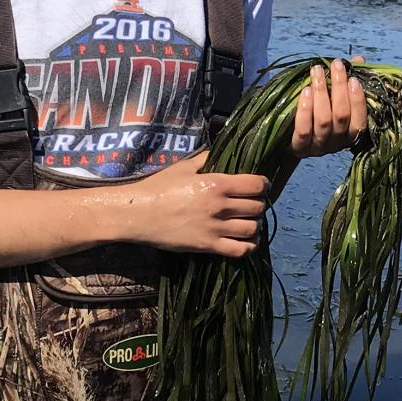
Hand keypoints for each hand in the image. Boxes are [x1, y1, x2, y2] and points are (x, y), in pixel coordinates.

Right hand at [129, 151, 269, 257]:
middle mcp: (220, 206)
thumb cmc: (159, 187)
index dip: (263, 185)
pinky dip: (248, 246)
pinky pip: (240, 250)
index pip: (256, 185)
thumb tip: (221, 150)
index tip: (259, 186)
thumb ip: (206, 159)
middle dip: (258, 204)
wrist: (138, 214)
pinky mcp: (208, 246)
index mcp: (216, 183)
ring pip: (253, 228)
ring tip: (249, 221)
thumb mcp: (183, 166)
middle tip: (251, 204)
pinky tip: (246, 240)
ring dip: (255, 225)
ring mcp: (215, 228)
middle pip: (258, 207)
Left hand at [289, 58, 368, 158]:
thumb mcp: (335, 101)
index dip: (357, 100)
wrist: (288, 140)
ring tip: (317, 72)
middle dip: (339, 87)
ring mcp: (318, 146)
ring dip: (321, 93)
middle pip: (341, 115)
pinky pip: (304, 129)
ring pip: (323, 120)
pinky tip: (305, 91)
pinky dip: (305, 109)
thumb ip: (348, 83)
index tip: (353, 78)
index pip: (360, 120)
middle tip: (335, 65)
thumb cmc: (318, 114)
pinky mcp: (300, 147)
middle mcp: (336, 143)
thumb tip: (359, 59)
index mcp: (350, 134)